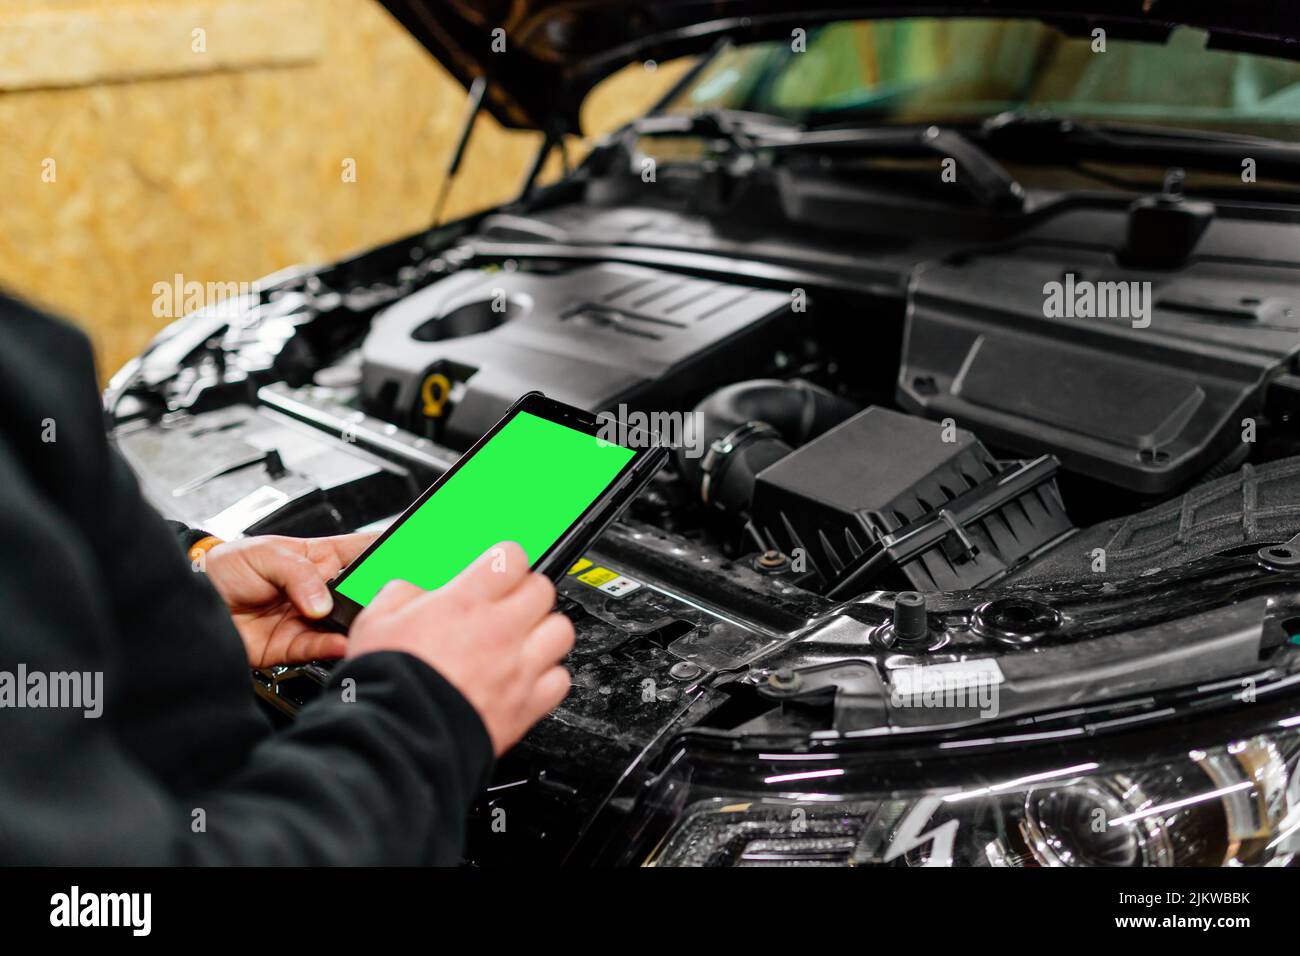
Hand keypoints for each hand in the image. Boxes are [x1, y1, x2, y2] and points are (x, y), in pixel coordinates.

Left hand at [204, 532, 375, 667]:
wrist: (194, 604)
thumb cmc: (226, 569)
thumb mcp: (264, 553)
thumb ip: (298, 573)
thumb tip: (322, 601)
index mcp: (318, 557)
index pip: (363, 550)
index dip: (388, 549)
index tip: (412, 551)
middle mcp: (318, 589)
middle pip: (360, 591)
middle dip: (376, 593)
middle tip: (387, 595)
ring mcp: (308, 617)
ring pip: (343, 623)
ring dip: (354, 623)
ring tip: (364, 621)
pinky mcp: (293, 644)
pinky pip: (319, 647)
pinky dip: (332, 646)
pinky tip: (340, 640)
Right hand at [347, 542, 573, 755]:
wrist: (400, 739)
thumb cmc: (387, 683)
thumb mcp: (375, 621)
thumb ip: (401, 594)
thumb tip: (412, 589)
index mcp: (466, 603)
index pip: (511, 557)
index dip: (504, 560)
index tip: (498, 570)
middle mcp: (500, 631)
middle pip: (543, 590)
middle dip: (525, 592)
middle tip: (506, 605)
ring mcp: (518, 669)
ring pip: (561, 631)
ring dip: (543, 631)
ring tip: (522, 640)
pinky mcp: (527, 706)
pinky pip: (559, 680)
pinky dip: (547, 677)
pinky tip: (526, 678)